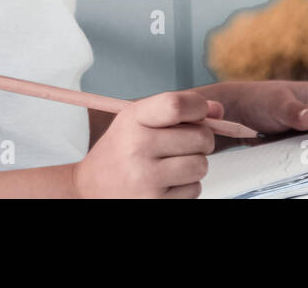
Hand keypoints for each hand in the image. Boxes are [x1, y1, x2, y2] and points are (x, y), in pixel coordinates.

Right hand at [72, 91, 223, 197]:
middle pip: (201, 137)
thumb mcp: (137, 120)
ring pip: (202, 166)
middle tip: (185, 144)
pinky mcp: (155, 203)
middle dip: (201, 140)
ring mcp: (146, 178)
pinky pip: (194, 190)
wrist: (89, 189)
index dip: (198, 107)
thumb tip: (217, 111)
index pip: (177, 105)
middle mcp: (138, 147)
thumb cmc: (120, 150)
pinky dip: (186, 187)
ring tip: (172, 165)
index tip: (200, 113)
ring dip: (194, 165)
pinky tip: (165, 183)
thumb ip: (177, 110)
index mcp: (133, 120)